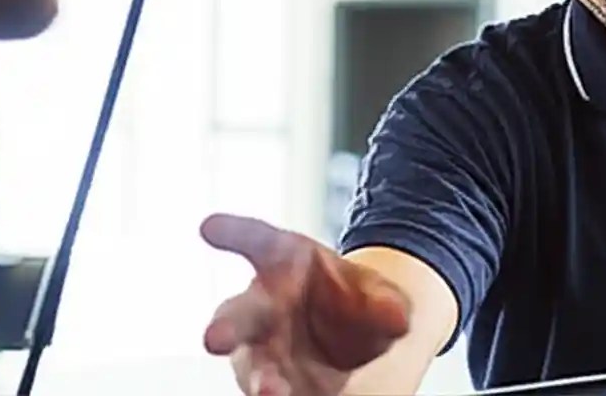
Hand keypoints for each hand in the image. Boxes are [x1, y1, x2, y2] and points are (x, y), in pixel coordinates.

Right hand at [201, 214, 411, 395]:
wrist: (358, 338)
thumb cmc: (355, 300)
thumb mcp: (380, 293)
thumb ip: (386, 303)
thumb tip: (397, 317)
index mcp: (283, 262)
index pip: (256, 241)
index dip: (232, 233)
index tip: (209, 227)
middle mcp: (264, 307)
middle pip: (239, 313)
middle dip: (225, 326)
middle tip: (213, 339)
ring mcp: (265, 350)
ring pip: (252, 365)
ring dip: (257, 380)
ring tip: (268, 392)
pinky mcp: (275, 384)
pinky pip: (270, 392)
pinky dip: (274, 395)